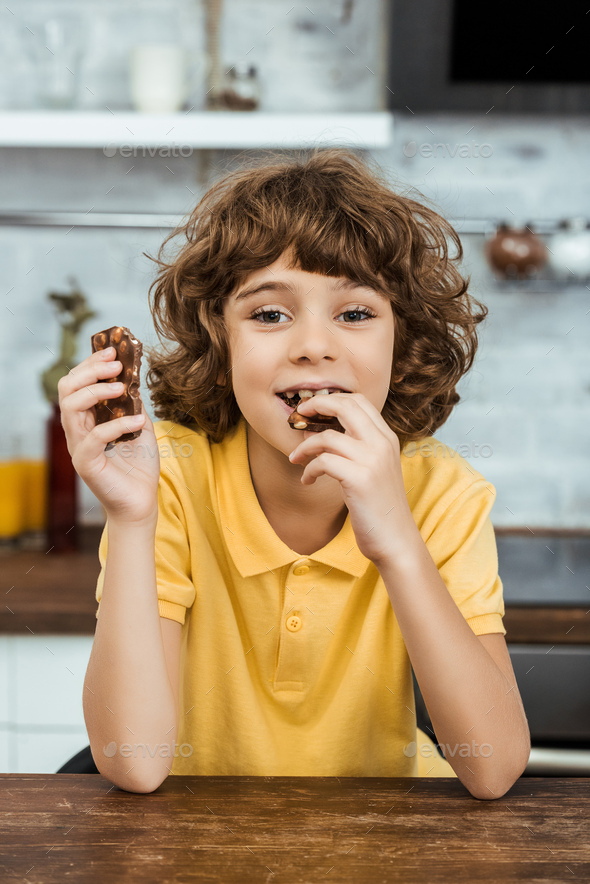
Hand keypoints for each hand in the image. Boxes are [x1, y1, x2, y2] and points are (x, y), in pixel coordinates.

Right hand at [58, 346, 159, 526]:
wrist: (141, 502)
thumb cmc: (139, 467)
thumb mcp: (140, 427)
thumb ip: (134, 405)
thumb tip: (134, 379)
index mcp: (87, 420)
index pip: (76, 384)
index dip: (91, 365)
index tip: (113, 352)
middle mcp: (78, 431)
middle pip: (67, 390)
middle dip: (89, 371)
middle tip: (115, 364)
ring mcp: (79, 447)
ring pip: (71, 408)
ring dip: (96, 392)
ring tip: (121, 388)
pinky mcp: (86, 464)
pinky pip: (93, 437)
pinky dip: (116, 424)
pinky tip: (137, 421)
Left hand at [287, 393, 416, 565]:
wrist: (395, 539)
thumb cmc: (378, 506)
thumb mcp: (372, 468)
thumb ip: (354, 447)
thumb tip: (317, 431)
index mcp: (387, 438)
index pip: (359, 401)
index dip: (332, 399)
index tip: (312, 409)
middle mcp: (382, 444)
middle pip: (345, 406)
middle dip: (316, 405)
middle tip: (298, 417)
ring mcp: (372, 461)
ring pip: (328, 437)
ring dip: (304, 447)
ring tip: (296, 459)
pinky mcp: (360, 480)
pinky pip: (323, 462)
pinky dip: (309, 470)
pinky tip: (307, 480)